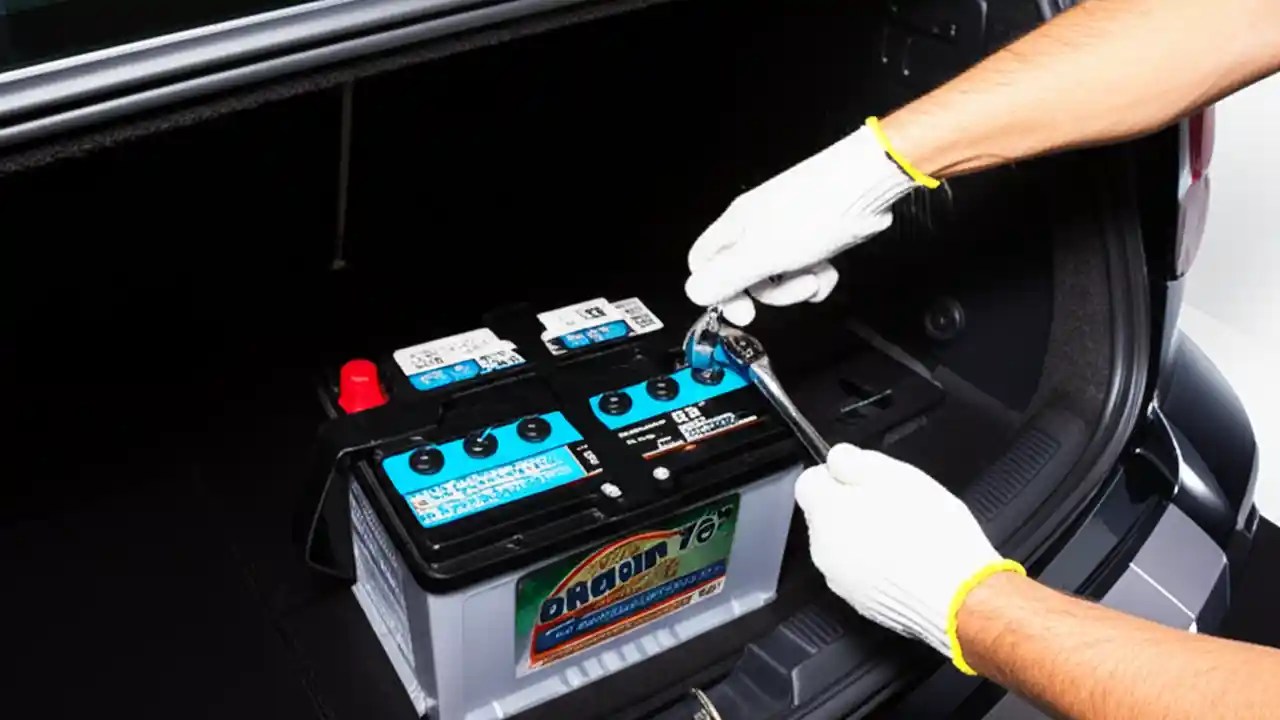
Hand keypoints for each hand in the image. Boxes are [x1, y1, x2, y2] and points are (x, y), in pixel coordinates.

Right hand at [685, 124, 914, 324]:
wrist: (866, 184)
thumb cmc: (814, 212)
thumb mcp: (761, 254)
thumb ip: (724, 278)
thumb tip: (694, 293)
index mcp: (735, 227)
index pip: (703, 263)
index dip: (718, 291)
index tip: (745, 310)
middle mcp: (756, 228)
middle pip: (745, 277)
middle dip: (772, 292)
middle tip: (795, 287)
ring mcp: (786, 232)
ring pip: (778, 276)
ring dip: (799, 286)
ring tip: (816, 276)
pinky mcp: (813, 236)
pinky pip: (805, 269)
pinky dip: (818, 277)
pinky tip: (829, 271)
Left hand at [795, 444, 1005, 659]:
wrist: (957, 597)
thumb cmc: (930, 532)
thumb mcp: (897, 476)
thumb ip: (856, 461)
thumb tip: (838, 458)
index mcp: (826, 511)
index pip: (809, 482)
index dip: (837, 476)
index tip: (864, 478)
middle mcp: (822, 547)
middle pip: (826, 516)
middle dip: (851, 507)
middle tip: (892, 506)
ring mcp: (839, 580)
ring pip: (843, 546)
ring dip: (864, 537)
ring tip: (906, 537)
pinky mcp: (860, 604)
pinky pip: (860, 573)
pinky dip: (876, 566)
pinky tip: (908, 563)